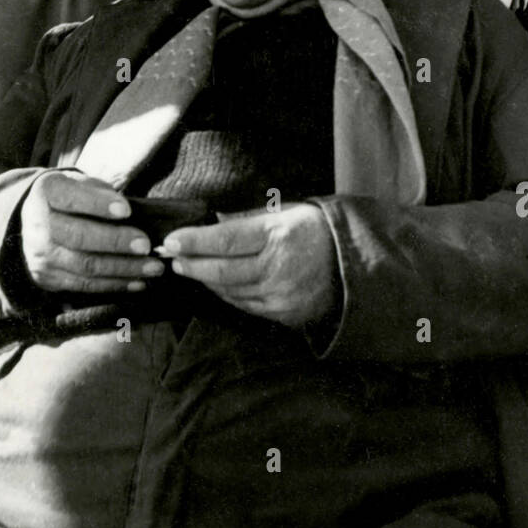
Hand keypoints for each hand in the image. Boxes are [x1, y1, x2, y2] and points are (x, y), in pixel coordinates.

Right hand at [20, 171, 165, 293]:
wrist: (34, 221)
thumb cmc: (72, 199)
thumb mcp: (82, 183)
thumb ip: (101, 192)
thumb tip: (129, 212)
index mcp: (47, 193)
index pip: (72, 198)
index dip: (99, 205)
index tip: (127, 210)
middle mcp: (39, 225)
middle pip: (79, 237)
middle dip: (116, 242)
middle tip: (145, 245)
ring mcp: (41, 255)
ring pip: (85, 266)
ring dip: (123, 268)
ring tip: (152, 267)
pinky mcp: (49, 278)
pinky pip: (84, 285)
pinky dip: (114, 284)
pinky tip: (138, 282)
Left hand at [162, 202, 338, 327]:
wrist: (355, 265)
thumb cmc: (317, 230)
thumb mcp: (285, 213)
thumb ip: (247, 219)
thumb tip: (211, 223)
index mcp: (278, 234)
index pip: (226, 239)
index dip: (194, 241)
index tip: (171, 240)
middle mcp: (278, 268)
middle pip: (222, 271)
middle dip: (192, 264)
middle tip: (172, 258)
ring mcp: (281, 296)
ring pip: (230, 292)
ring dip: (206, 281)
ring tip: (190, 269)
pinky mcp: (284, 315)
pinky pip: (246, 306)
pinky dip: (227, 295)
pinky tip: (216, 285)